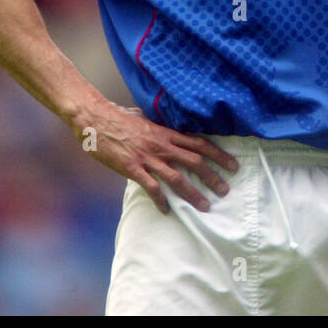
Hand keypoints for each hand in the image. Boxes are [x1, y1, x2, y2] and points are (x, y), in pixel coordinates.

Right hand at [72, 99, 238, 212]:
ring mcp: (148, 158)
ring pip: (177, 178)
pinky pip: (151, 187)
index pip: (200, 143)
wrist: (95, 118)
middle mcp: (162, 145)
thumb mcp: (145, 118)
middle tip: (225, 190)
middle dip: (213, 177)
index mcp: (166, 133)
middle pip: (195, 162)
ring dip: (193, 193)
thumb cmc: (118, 117)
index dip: (218, 154)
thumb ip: (159, 126)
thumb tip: (168, 126)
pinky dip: (161, 200)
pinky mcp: (132, 168)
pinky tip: (167, 210)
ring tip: (205, 206)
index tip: (232, 165)